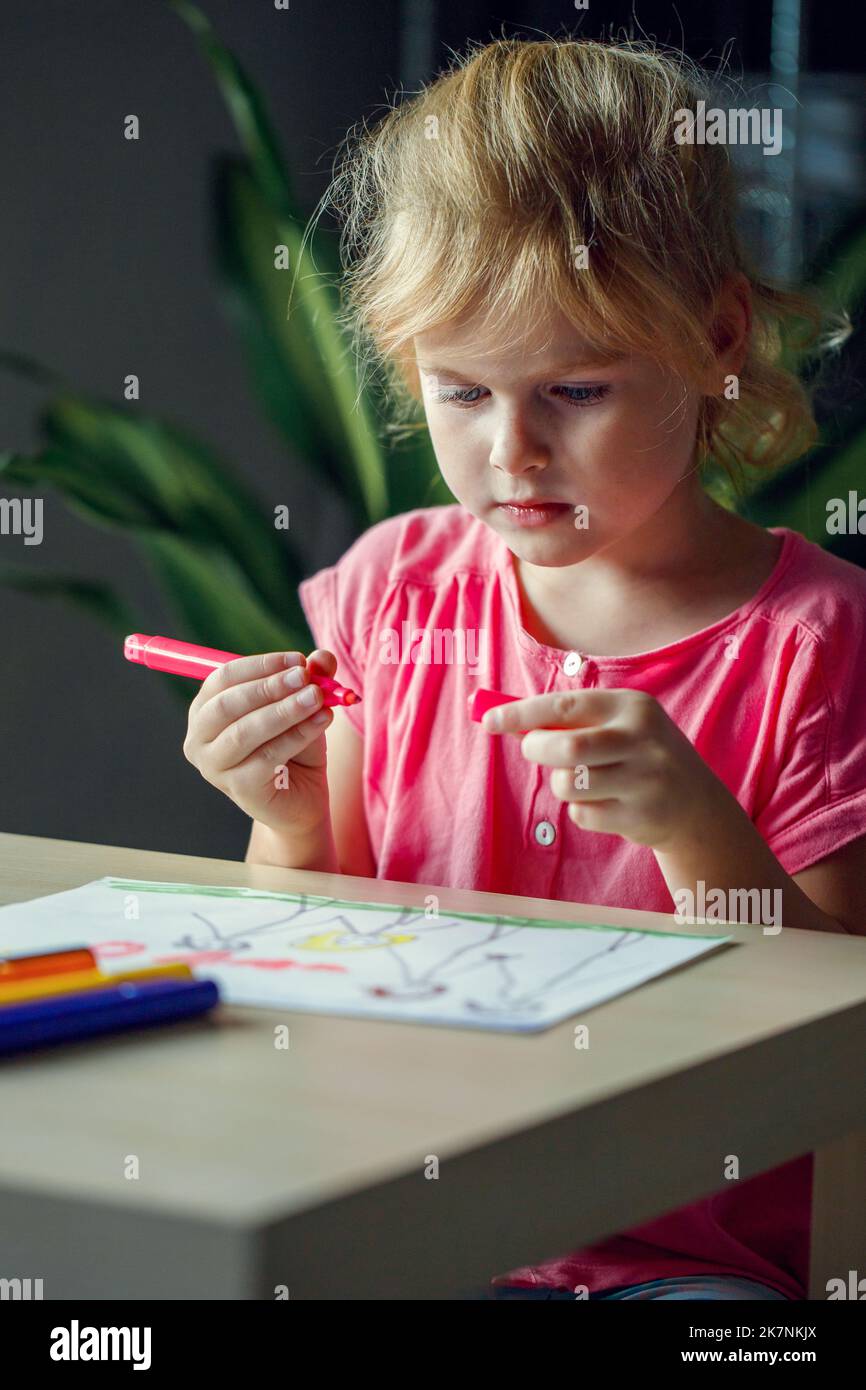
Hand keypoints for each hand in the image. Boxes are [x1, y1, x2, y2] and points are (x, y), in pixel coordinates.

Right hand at [183, 647, 338, 836]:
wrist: (301, 800)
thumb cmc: (294, 748)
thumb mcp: (302, 707)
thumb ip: (309, 680)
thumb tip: (323, 657)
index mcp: (205, 710)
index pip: (223, 678)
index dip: (260, 665)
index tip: (297, 659)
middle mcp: (199, 739)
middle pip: (226, 704)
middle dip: (269, 686)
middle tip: (305, 677)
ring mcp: (214, 767)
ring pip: (245, 731)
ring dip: (285, 710)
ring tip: (317, 697)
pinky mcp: (239, 788)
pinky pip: (268, 755)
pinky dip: (297, 734)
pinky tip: (322, 720)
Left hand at [481, 688, 725, 851]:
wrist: (695, 806)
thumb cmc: (638, 756)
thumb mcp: (617, 726)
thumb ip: (568, 721)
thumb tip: (503, 718)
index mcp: (632, 707)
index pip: (563, 706)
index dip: (520, 714)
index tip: (488, 720)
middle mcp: (642, 740)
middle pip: (565, 748)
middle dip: (535, 750)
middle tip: (532, 751)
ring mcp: (644, 780)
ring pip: (568, 784)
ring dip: (561, 784)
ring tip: (582, 781)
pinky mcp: (640, 816)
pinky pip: (582, 814)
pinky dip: (582, 810)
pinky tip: (608, 805)